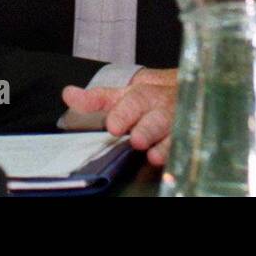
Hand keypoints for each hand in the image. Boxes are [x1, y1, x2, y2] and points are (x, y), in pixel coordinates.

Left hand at [59, 70, 177, 166]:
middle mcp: (162, 109)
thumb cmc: (148, 99)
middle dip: (146, 129)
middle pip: (156, 118)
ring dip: (164, 144)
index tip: (114, 126)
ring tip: (153, 155)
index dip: (124, 114)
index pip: (134, 102)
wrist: (183, 93)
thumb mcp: (122, 95)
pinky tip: (169, 161)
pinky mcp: (188, 139)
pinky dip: (177, 153)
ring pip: (174, 132)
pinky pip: (185, 146)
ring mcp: (177, 125)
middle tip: (136, 140)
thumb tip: (68, 94)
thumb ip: (96, 98)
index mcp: (143, 96)